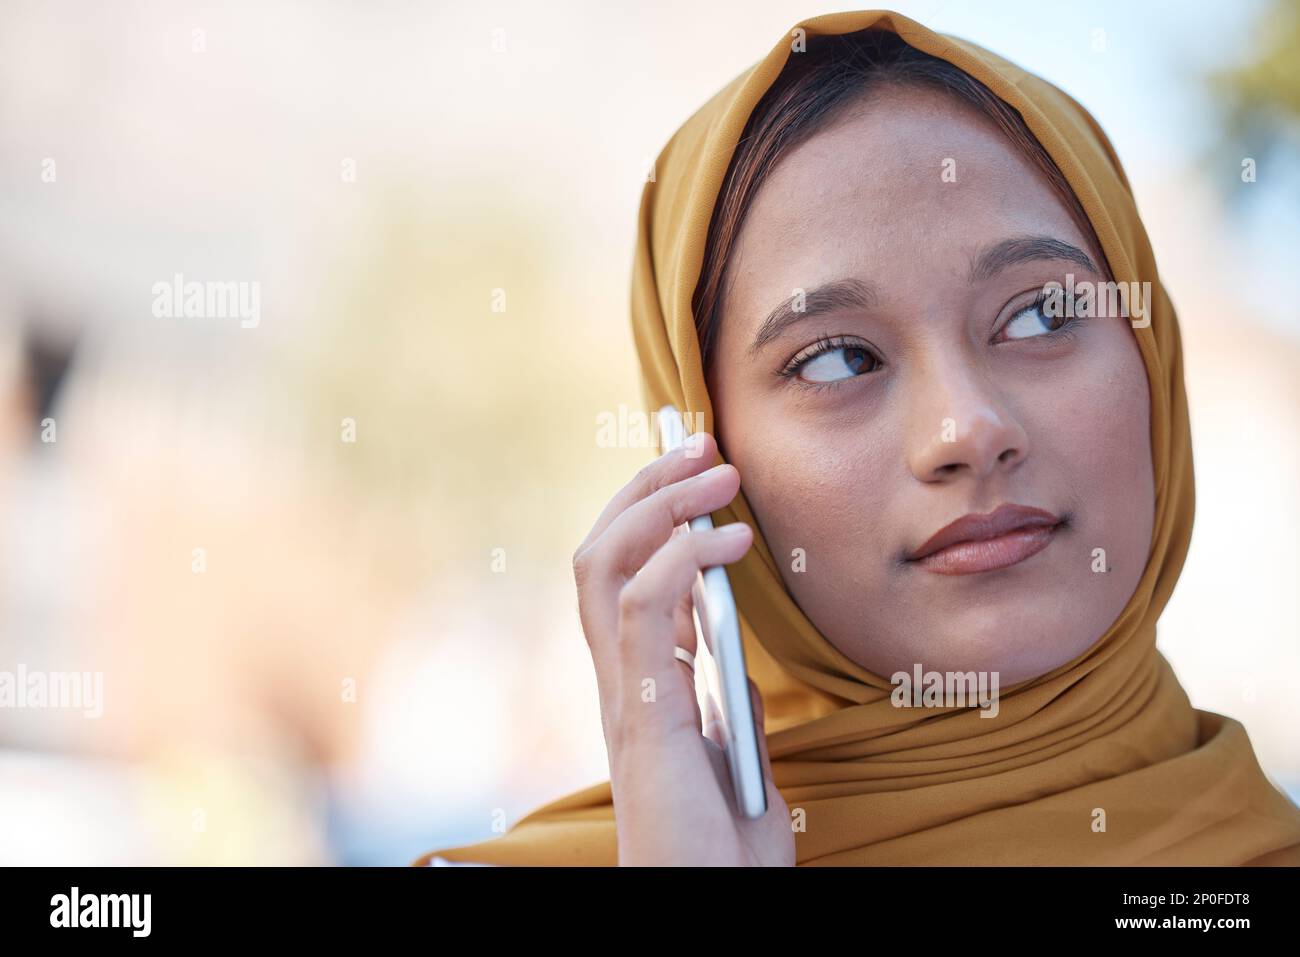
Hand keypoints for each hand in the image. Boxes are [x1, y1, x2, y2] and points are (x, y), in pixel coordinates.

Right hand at [571, 431, 793, 865]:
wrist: (711, 907)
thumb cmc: (723, 844)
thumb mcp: (730, 745)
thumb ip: (718, 690)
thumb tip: (728, 638)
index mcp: (638, 683)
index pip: (618, 573)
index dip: (648, 510)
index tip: (698, 465)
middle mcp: (618, 681)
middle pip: (597, 553)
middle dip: (644, 487)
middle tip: (699, 443)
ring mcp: (624, 696)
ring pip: (602, 565)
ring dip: (657, 503)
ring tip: (713, 469)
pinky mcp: (643, 718)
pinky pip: (640, 611)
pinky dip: (677, 558)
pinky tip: (728, 541)